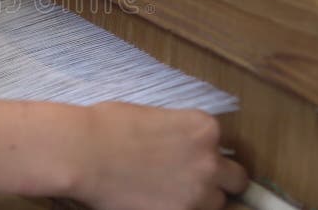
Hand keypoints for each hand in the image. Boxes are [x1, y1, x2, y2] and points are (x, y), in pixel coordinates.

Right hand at [74, 103, 247, 209]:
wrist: (82, 151)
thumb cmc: (107, 125)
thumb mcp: (154, 117)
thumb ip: (180, 133)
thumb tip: (182, 147)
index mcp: (205, 128)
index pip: (225, 148)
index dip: (206, 154)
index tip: (191, 159)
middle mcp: (210, 162)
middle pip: (235, 180)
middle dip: (216, 180)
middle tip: (189, 180)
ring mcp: (197, 194)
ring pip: (216, 204)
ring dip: (199, 200)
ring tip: (167, 193)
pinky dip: (178, 209)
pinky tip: (155, 200)